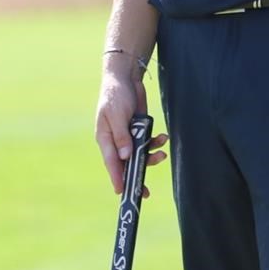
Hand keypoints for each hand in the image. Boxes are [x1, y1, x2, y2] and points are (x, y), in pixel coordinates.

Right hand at [95, 61, 167, 196]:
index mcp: (105, 138)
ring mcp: (128, 136)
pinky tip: (163, 137)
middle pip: (126, 163)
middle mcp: (116, 141)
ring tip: (162, 152)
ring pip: (139, 154)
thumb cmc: (115, 94)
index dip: (116, 178)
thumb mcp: (117, 114)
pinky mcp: (138, 130)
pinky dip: (156, 142)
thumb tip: (125, 156)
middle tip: (145, 191)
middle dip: (136, 175)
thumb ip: (121, 135)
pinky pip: (147, 142)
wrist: (125, 77)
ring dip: (151, 156)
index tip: (122, 192)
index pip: (111, 163)